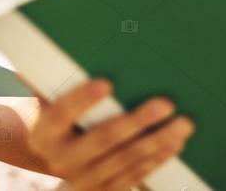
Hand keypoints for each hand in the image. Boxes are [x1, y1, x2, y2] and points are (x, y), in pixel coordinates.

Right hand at [29, 80, 194, 190]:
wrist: (53, 166)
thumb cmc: (57, 123)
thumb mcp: (46, 106)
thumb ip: (49, 83)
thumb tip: (56, 47)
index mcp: (44, 134)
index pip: (60, 114)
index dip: (82, 99)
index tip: (106, 82)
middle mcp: (62, 160)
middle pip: (102, 139)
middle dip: (137, 122)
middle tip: (165, 103)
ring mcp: (83, 179)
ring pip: (125, 160)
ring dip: (157, 141)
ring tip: (182, 123)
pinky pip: (134, 176)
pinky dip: (157, 159)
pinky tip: (175, 143)